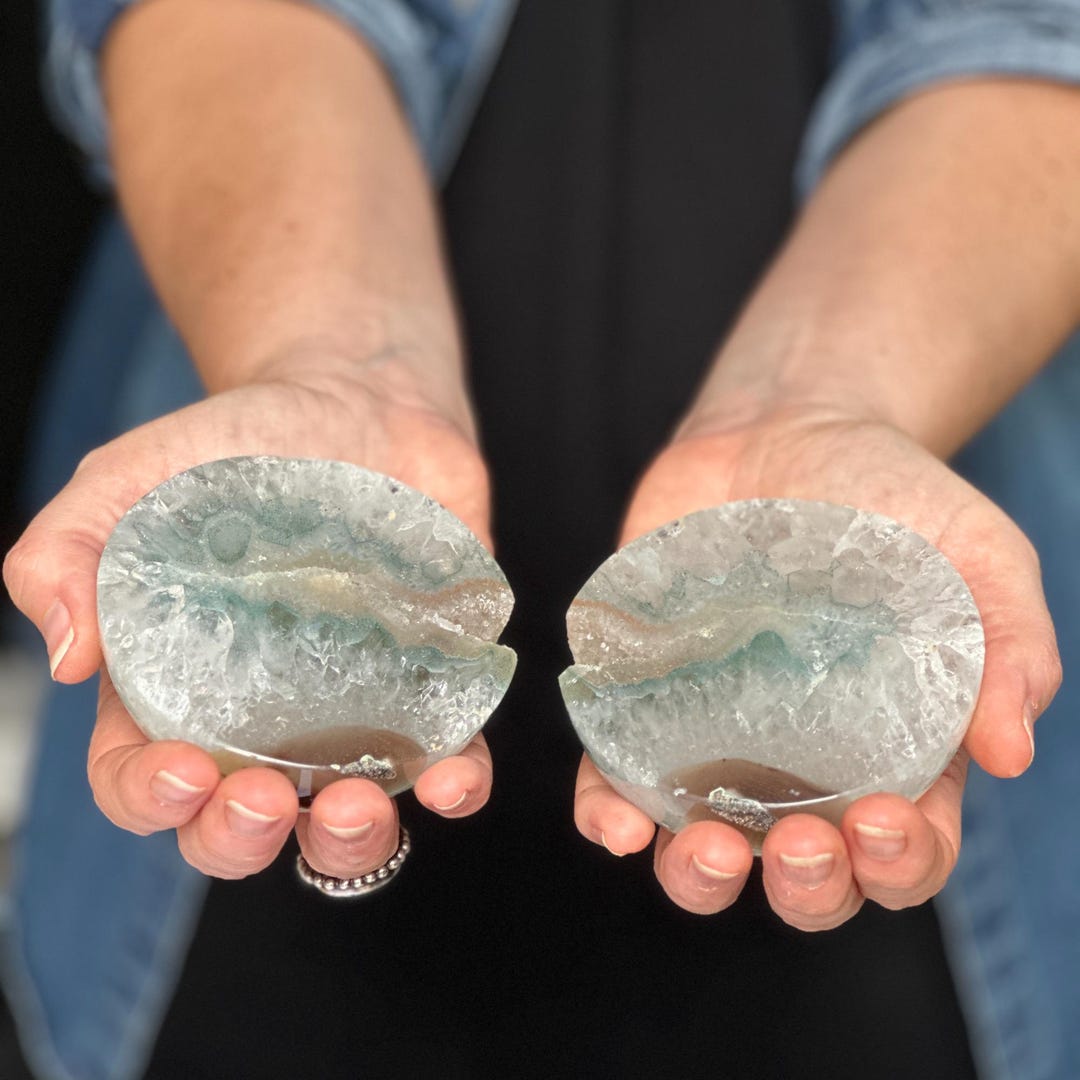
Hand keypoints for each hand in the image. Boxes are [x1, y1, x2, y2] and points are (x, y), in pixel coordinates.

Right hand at [4, 358, 495, 879]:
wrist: (355, 400)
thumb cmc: (234, 445)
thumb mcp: (124, 478)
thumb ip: (66, 551)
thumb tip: (70, 657)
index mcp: (179, 684)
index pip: (144, 776)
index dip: (152, 800)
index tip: (184, 773)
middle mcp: (266, 715)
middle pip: (244, 824)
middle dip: (244, 840)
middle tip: (264, 804)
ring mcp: (354, 706)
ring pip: (347, 816)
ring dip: (352, 838)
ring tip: (357, 804)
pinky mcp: (431, 682)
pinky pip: (448, 759)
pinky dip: (455, 787)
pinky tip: (455, 779)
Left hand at [574, 408, 1061, 926]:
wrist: (789, 428)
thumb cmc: (895, 499)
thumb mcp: (981, 555)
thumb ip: (1010, 645)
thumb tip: (1011, 751)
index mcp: (892, 751)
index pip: (902, 849)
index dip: (896, 863)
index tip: (880, 820)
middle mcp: (803, 763)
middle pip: (804, 875)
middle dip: (803, 887)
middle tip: (796, 844)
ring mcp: (718, 736)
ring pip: (706, 849)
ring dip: (701, 876)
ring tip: (705, 847)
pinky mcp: (648, 698)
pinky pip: (619, 779)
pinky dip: (611, 813)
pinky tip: (615, 821)